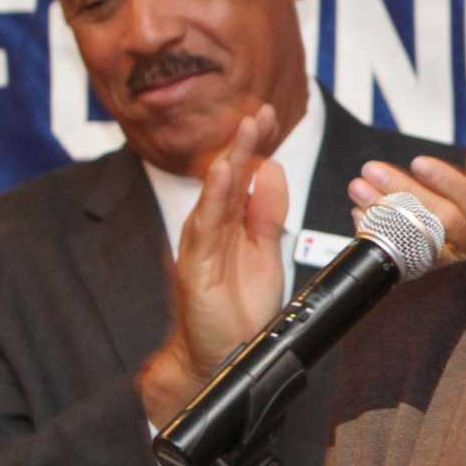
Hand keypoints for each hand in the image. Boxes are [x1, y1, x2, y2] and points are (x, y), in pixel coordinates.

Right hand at [136, 105, 289, 429]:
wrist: (224, 353)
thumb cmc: (242, 304)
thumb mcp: (267, 250)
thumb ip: (268, 212)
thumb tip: (271, 169)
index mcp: (230, 221)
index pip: (242, 174)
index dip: (254, 144)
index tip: (269, 113)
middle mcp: (212, 227)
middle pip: (227, 176)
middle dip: (244, 142)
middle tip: (260, 112)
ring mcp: (200, 245)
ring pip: (215, 194)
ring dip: (231, 159)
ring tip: (246, 130)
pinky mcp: (194, 266)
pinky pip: (203, 227)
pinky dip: (213, 198)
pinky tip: (223, 174)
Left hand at [348, 115, 465, 262]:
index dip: (449, 181)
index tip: (419, 161)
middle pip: (445, 221)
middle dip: (406, 193)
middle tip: (373, 170)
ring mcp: (456, 270)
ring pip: (420, 242)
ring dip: (386, 214)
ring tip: (359, 189)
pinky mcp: (431, 283)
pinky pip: (402, 261)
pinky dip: (380, 237)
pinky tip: (361, 218)